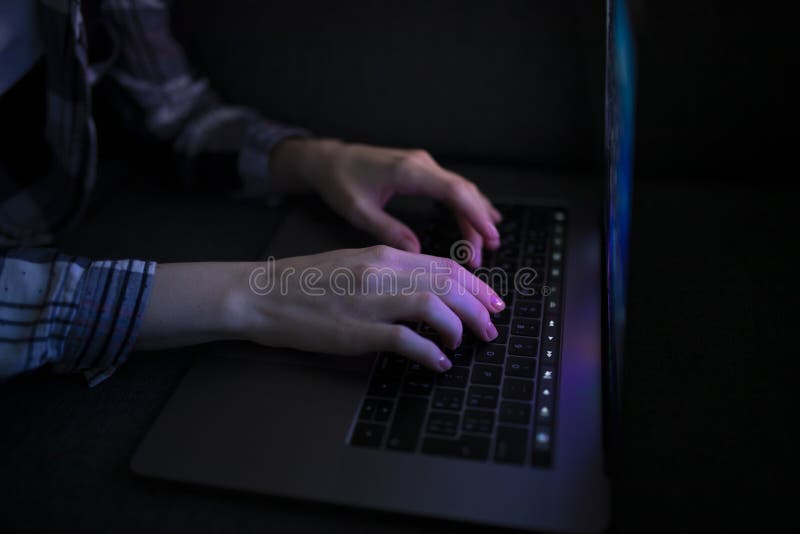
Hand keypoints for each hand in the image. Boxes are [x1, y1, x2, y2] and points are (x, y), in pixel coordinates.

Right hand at [237, 246, 505, 370]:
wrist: (262, 294)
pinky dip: (430, 352)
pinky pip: (406, 340)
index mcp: (383, 255)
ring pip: (435, 305)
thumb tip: (428, 289)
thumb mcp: (354, 263)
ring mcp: (370, 301)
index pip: (445, 266)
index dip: (477, 285)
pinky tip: (438, 362)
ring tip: (465, 343)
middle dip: (479, 307)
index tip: (493, 302)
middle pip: (448, 283)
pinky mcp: (357, 331)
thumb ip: (390, 272)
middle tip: (491, 328)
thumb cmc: (305, 282)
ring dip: (460, 327)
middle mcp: (382, 273)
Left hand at [270, 139, 501, 267]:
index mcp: (407, 171)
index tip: (489, 236)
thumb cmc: (339, 182)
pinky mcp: (422, 169)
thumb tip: (417, 253)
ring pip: (461, 189)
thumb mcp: (359, 211)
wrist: (329, 159)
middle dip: (477, 223)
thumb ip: (388, 231)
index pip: (453, 191)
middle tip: (482, 255)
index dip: (475, 214)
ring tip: (488, 243)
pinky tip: (482, 217)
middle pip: (463, 192)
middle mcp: (421, 164)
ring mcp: (423, 164)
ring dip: (475, 214)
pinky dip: (468, 203)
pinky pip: (452, 186)